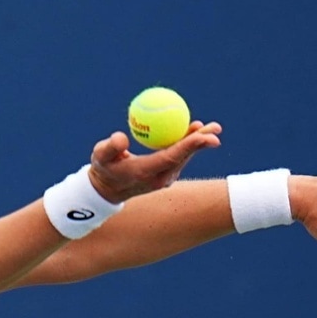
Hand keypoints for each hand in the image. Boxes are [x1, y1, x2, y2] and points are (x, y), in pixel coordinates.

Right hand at [86, 121, 221, 202]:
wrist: (106, 190)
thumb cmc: (103, 169)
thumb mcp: (100, 157)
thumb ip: (110, 147)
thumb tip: (121, 138)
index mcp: (146, 172)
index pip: (173, 157)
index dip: (190, 145)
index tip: (205, 135)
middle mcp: (160, 178)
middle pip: (185, 156)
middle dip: (202, 142)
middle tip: (216, 128)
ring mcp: (164, 178)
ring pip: (184, 157)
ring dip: (198, 142)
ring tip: (210, 127)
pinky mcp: (164, 176)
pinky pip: (179, 157)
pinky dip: (187, 145)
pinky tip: (194, 132)